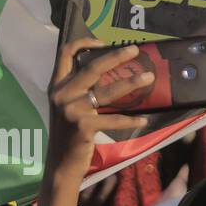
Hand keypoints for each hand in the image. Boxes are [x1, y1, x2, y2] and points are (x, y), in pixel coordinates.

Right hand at [41, 39, 151, 205]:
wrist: (61, 164)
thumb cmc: (69, 132)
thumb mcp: (68, 105)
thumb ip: (81, 88)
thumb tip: (112, 69)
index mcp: (57, 86)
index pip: (64, 54)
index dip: (83, 43)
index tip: (103, 41)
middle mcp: (61, 94)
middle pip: (92, 68)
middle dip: (115, 57)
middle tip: (135, 50)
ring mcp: (71, 110)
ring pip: (107, 91)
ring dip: (131, 83)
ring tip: (148, 78)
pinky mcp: (83, 126)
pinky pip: (113, 119)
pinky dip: (131, 120)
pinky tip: (144, 119)